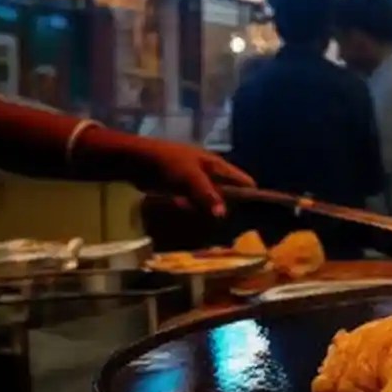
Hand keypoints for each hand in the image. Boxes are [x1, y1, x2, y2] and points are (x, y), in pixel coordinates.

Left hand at [128, 140, 253, 216]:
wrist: (136, 159)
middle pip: (229, 193)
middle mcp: (210, 173)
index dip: (252, 195)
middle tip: (234, 228)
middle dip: (231, 208)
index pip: (243, 181)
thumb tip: (223, 215)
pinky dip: (197, 212)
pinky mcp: (182, 189)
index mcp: (217, 165)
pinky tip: (197, 225)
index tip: (255, 216)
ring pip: (211, 200)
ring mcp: (196, 182)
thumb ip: (207, 195)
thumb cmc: (167, 162)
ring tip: (217, 231)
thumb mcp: (190, 178)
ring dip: (212, 212)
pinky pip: (195, 203)